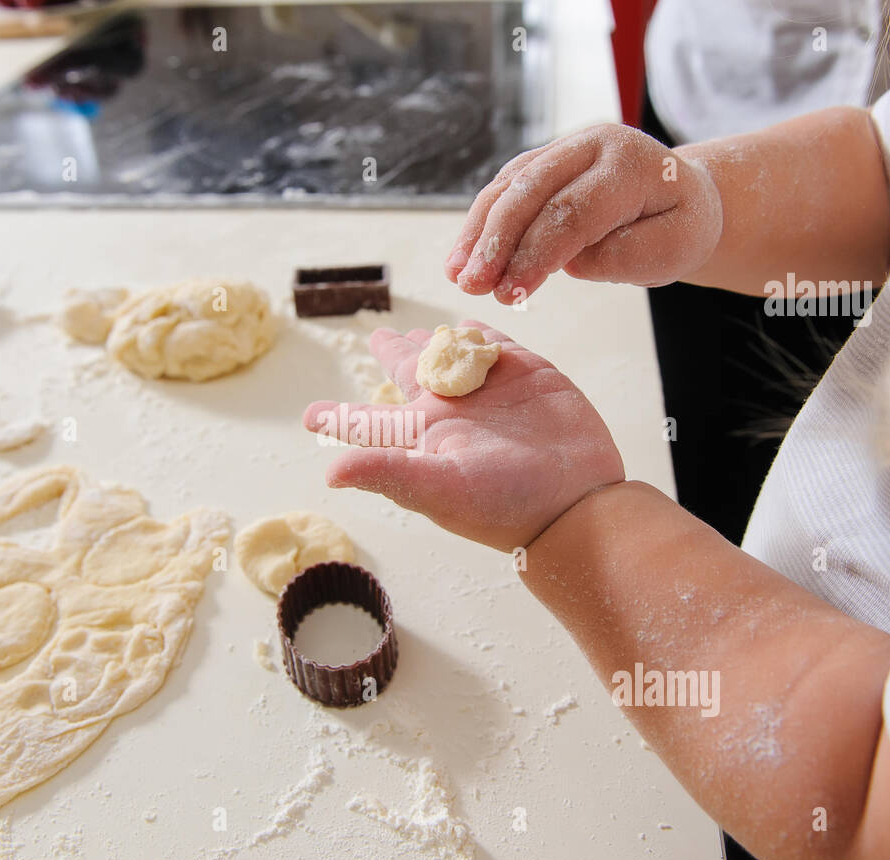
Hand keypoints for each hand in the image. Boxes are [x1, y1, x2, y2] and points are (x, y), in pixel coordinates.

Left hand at [302, 321, 624, 551]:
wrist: (580, 499)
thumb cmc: (507, 505)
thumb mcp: (441, 488)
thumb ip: (388, 471)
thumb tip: (331, 472)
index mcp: (419, 436)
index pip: (368, 423)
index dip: (338, 417)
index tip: (309, 417)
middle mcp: (448, 411)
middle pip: (409, 373)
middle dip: (392, 355)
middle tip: (377, 337)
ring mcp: (488, 390)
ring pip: (449, 354)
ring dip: (434, 340)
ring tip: (418, 331)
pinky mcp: (527, 374)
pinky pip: (495, 345)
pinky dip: (481, 333)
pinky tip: (470, 325)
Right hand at [444, 124, 722, 303]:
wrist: (682, 195)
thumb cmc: (679, 227)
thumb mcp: (675, 249)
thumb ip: (626, 255)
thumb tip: (570, 262)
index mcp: (630, 165)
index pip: (573, 211)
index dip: (535, 253)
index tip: (509, 294)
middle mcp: (592, 144)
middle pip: (530, 190)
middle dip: (496, 241)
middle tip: (472, 285)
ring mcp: (563, 148)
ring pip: (509, 185)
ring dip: (479, 233)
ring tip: (458, 276)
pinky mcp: (544, 161)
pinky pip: (505, 188)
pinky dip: (481, 223)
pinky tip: (464, 257)